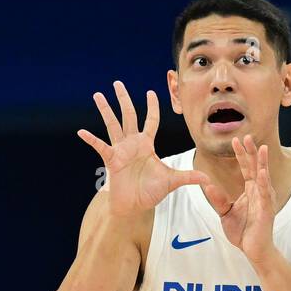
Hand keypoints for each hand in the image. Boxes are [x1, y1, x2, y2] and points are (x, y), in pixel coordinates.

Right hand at [77, 82, 209, 218]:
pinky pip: (100, 147)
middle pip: (128, 115)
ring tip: (98, 95)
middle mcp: (132, 143)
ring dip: (106, 110)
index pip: (150, 121)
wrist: (134, 207)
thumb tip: (208, 178)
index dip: (151, 107)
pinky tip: (82, 132)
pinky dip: (92, 139)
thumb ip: (189, 177)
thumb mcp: (172, 182)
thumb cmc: (150, 193)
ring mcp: (120, 150)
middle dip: (124, 99)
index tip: (150, 92)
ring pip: (112, 125)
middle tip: (117, 83)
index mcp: (146, 144)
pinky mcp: (111, 160)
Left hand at [202, 135, 276, 267]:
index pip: (247, 168)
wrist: (254, 251)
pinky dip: (265, 183)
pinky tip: (262, 173)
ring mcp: (265, 200)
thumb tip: (207, 185)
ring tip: (260, 148)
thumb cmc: (243, 232)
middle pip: (255, 167)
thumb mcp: (225, 213)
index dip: (241, 154)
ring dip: (262, 162)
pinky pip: (266, 195)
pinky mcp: (267, 211)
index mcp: (251, 190)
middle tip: (247, 135)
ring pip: (264, 177)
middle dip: (251, 152)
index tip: (235, 140)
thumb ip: (218, 199)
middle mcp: (260, 192)